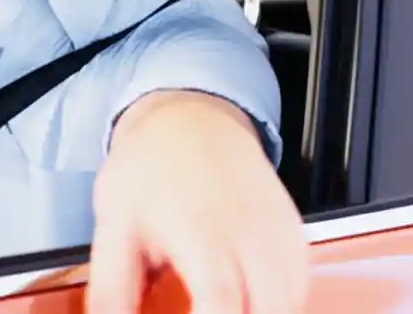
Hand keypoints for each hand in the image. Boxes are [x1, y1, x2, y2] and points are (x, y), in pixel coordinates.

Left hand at [86, 91, 308, 312]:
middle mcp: (250, 236)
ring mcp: (279, 235)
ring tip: (216, 307)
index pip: (222, 302)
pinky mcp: (295, 234)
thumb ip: (113, 286)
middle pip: (268, 308)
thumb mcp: (113, 225)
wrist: (190, 118)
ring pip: (288, 302)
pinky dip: (277, 303)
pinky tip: (246, 302)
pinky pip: (299, 286)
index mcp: (201, 235)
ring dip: (260, 311)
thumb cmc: (150, 169)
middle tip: (203, 312)